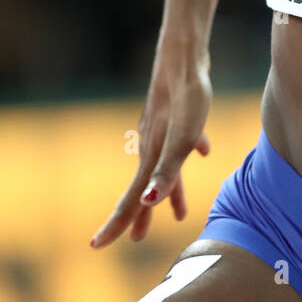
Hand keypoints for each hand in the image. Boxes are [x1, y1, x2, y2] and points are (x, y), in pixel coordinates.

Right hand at [90, 49, 212, 248]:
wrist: (185, 55)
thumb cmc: (187, 96)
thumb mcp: (182, 138)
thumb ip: (168, 171)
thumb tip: (147, 202)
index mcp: (150, 156)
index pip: (130, 199)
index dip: (117, 225)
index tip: (96, 247)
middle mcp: (150, 146)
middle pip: (144, 189)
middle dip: (141, 216)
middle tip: (136, 239)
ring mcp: (160, 131)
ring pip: (164, 170)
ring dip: (170, 193)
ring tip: (179, 214)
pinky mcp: (173, 116)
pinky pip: (179, 144)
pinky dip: (187, 155)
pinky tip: (204, 150)